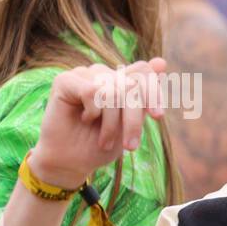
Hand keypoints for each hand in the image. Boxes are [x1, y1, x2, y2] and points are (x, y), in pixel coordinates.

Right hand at [29, 58, 167, 188]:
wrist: (70, 164)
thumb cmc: (100, 145)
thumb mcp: (129, 124)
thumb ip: (144, 96)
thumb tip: (161, 62)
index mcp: (118, 80)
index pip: (143, 71)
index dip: (153, 92)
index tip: (157, 116)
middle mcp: (102, 73)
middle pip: (131, 84)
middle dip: (133, 119)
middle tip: (129, 146)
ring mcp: (83, 74)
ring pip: (113, 90)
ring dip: (112, 123)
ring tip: (104, 140)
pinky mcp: (65, 80)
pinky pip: (92, 91)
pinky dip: (93, 112)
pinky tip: (84, 119)